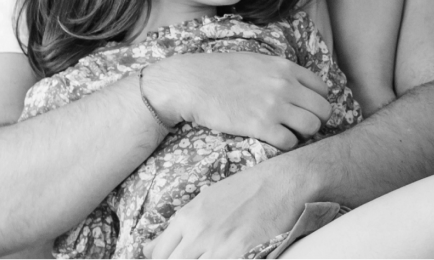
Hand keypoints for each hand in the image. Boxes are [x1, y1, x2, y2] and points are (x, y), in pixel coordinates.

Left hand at [145, 160, 301, 259]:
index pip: (157, 253)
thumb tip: (148, 248)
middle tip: (195, 257)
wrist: (284, 181)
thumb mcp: (207, 199)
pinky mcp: (241, 255)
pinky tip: (227, 256)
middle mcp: (198, 232)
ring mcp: (219, 246)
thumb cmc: (248, 187)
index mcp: (187, 216)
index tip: (173, 257)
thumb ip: (180, 225)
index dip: (162, 259)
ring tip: (210, 255)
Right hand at [146, 53, 334, 149]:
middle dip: (316, 120)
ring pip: (311, 127)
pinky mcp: (260, 126)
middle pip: (323, 110)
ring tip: (288, 134)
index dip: (317, 102)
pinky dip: (285, 145)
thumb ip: (280, 73)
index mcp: (286, 68)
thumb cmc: (220, 71)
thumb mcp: (258, 61)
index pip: (322, 89)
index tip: (306, 110)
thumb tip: (298, 86)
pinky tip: (273, 140)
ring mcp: (274, 106)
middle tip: (301, 127)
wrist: (192, 83)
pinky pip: (289, 142)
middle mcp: (285, 86)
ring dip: (303, 134)